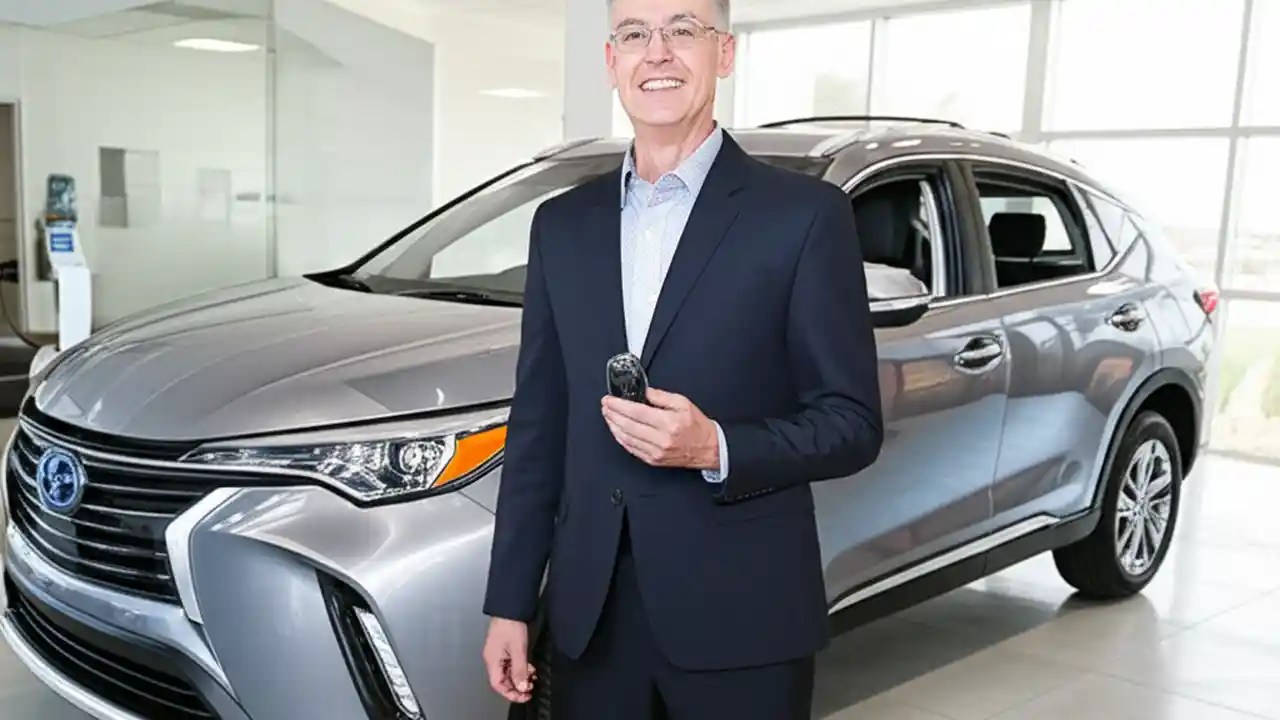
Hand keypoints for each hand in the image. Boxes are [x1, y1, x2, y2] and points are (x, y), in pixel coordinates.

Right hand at [482, 617, 536, 703]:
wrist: (510, 607)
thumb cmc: (510, 623)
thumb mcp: (518, 650)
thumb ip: (520, 670)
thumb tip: (522, 686)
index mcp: (492, 660)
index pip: (498, 685)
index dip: (511, 693)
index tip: (524, 695)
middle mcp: (493, 658)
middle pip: (503, 680)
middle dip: (517, 686)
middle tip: (530, 689)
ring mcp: (498, 653)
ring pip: (508, 672)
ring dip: (520, 677)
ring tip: (532, 678)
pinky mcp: (504, 648)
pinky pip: (511, 664)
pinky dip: (520, 668)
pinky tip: (529, 667)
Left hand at [601, 388, 719, 469]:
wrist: (708, 448)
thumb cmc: (697, 427)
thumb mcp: (683, 403)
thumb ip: (661, 396)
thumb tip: (644, 392)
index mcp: (668, 423)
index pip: (636, 412)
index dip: (619, 405)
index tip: (609, 400)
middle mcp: (661, 439)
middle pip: (628, 425)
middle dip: (612, 414)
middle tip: (605, 406)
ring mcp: (656, 451)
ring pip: (626, 439)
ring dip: (613, 426)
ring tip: (608, 416)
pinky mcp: (653, 460)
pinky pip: (631, 449)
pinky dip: (620, 439)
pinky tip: (617, 430)